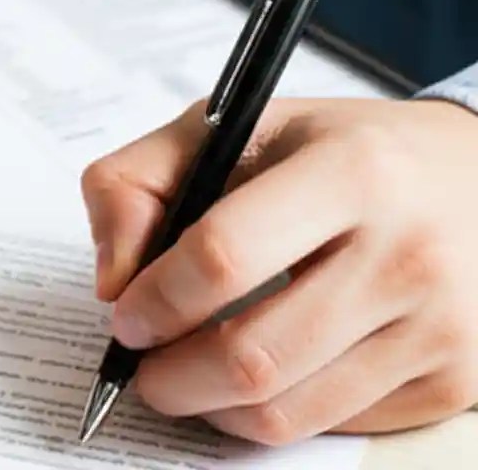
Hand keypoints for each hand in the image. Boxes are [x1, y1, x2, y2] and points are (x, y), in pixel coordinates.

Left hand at [82, 98, 477, 444]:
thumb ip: (139, 182)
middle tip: (143, 364)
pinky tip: (261, 373)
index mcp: (351, 172)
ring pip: (285, 412)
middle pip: (250, 357)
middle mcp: (407, 253)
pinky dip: (271, 413)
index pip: (222, 257)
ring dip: (209, 407)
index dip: (154, 298)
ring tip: (188, 373)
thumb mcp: (235, 129)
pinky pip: (330, 426)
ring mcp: (440, 326)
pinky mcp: (454, 380)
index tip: (125, 314)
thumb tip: (111, 281)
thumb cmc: (340, 152)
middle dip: (168, 376)